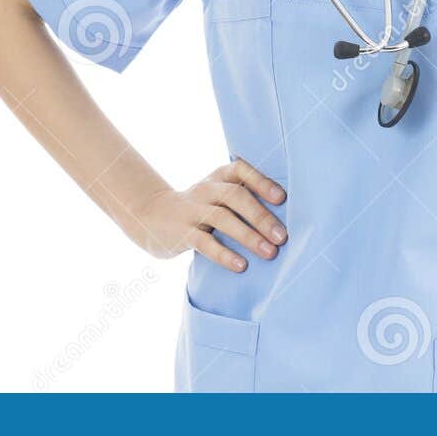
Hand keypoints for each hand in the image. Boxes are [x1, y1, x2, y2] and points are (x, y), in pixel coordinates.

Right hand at [128, 158, 287, 272]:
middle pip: (235, 196)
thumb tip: (286, 219)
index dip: (262, 181)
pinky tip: (241, 266)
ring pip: (222, 219)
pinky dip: (224, 254)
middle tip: (282, 236)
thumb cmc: (199, 207)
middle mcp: (206, 190)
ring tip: (270, 253)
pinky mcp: (182, 233)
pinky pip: (205, 243)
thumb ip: (243, 198)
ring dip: (248, 236)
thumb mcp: (217, 195)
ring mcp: (192, 211)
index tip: (282, 198)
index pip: (240, 170)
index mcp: (218, 177)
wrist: (150, 216)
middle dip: (261, 216)